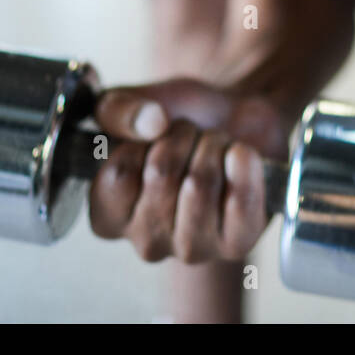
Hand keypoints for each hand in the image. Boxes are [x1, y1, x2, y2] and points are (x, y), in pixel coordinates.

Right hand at [87, 77, 286, 262]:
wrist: (235, 120)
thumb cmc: (175, 123)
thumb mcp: (133, 105)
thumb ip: (116, 110)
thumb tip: (150, 123)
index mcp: (109, 217)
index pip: (118, 173)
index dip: (142, 140)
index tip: (154, 136)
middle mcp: (146, 243)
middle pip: (161, 173)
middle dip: (183, 135)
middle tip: (192, 136)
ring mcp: (192, 249)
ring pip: (199, 183)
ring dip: (213, 145)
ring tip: (215, 147)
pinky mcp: (236, 244)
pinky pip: (240, 199)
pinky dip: (245, 163)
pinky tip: (241, 156)